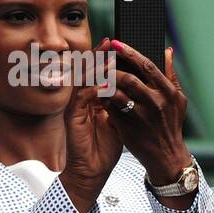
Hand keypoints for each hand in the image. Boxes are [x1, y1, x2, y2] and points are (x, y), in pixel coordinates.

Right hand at [61, 38, 124, 212]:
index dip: (108, 57)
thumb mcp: (123, 117)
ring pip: (83, 80)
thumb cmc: (107, 146)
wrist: (93, 170)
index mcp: (94, 98)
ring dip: (96, 67)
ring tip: (109, 55)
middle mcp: (83, 100)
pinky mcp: (72, 117)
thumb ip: (129, 99)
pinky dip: (93, 88)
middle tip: (112, 42)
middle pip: (89, 71)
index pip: (99, 72)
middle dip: (100, 55)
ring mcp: (76, 107)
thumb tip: (142, 81)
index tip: (119, 43)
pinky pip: (81, 97)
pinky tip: (105, 83)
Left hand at [106, 41, 191, 183]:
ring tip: (97, 76)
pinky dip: (103, 99)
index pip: (147, 66)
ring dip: (104, 83)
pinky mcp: (128, 127)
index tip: (115, 42)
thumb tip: (168, 50)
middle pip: (128, 77)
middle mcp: (156, 102)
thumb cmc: (170, 124)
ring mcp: (141, 115)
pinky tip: (98, 94)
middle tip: (100, 60)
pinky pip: (110, 108)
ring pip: (117, 93)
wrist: (166, 156)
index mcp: (169, 92)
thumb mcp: (177, 99)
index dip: (130, 52)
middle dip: (111, 67)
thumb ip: (170, 75)